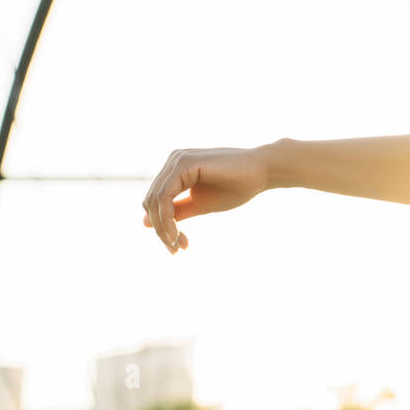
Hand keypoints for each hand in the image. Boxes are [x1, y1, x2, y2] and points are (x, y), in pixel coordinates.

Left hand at [141, 146, 269, 253]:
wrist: (263, 172)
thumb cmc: (237, 187)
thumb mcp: (201, 204)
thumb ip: (176, 211)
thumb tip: (147, 223)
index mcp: (176, 169)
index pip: (156, 201)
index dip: (162, 227)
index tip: (179, 247)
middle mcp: (173, 161)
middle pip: (152, 202)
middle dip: (162, 230)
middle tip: (177, 249)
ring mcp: (177, 160)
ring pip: (155, 200)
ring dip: (163, 228)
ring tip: (178, 245)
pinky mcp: (184, 163)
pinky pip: (164, 196)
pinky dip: (167, 218)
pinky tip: (178, 233)